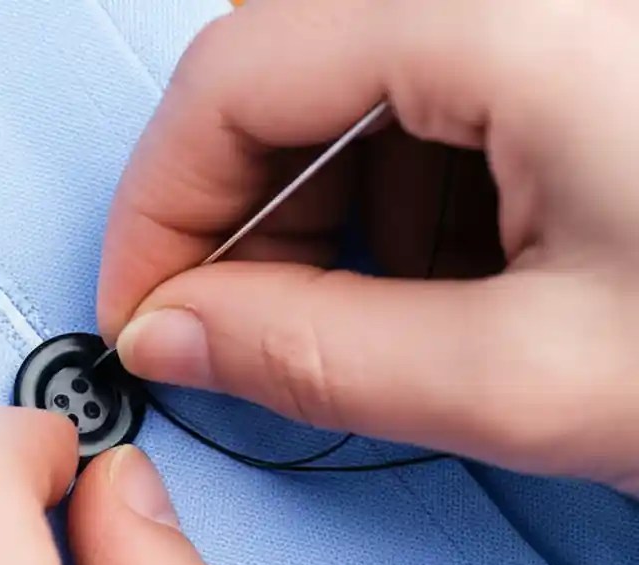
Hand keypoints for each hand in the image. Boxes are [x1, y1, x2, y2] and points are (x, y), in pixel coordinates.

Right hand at [98, 0, 638, 490]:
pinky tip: (455, 273)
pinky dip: (403, 192)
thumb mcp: (532, 377)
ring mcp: (547, 16)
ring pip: (349, 86)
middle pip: (279, 73)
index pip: (228, 79)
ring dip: (324, 209)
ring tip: (377, 317)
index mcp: (497, 21)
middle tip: (236, 327)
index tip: (141, 308)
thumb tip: (174, 337)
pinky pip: (432, 93)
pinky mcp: (575, 51)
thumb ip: (321, 357)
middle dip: (237, 214)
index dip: (156, 208)